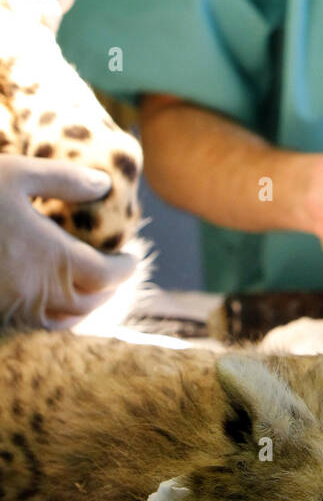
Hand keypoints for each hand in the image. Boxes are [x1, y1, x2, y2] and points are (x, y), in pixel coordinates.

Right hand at [0, 155, 137, 328]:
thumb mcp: (16, 174)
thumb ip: (63, 180)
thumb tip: (102, 186)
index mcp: (50, 258)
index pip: (105, 276)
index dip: (124, 269)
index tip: (132, 258)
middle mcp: (34, 292)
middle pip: (87, 304)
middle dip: (106, 291)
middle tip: (115, 274)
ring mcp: (10, 308)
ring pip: (59, 322)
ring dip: (81, 308)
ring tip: (86, 290)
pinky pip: (30, 325)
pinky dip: (49, 317)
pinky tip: (46, 297)